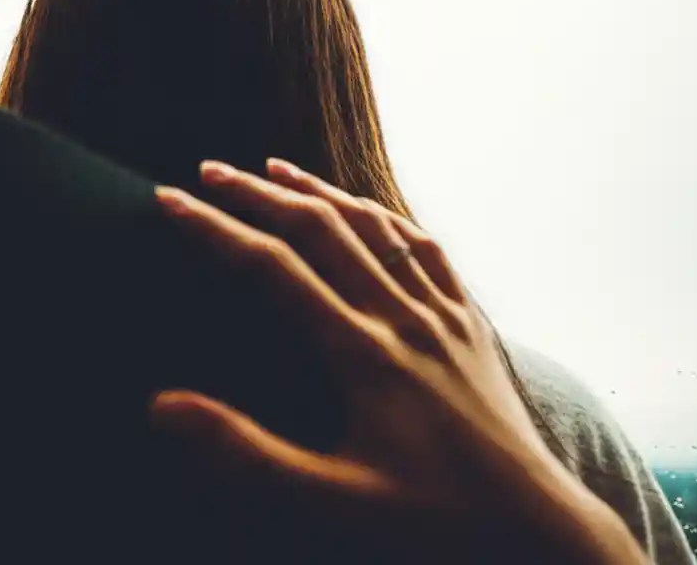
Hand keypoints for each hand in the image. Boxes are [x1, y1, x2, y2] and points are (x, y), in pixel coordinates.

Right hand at [150, 159, 646, 563]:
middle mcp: (401, 317)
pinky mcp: (472, 326)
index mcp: (361, 351)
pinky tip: (372, 210)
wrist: (536, 531)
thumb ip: (243, 452)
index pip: (271, 267)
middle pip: (320, 229)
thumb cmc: (431, 520)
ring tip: (276, 168)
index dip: (213, 228)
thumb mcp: (328, 499)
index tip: (168, 198)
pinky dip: (389, 218)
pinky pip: (428, 251)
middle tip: (208, 169)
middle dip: (257, 194)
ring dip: (320, 191)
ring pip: (375, 227)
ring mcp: (442, 315)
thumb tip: (160, 405)